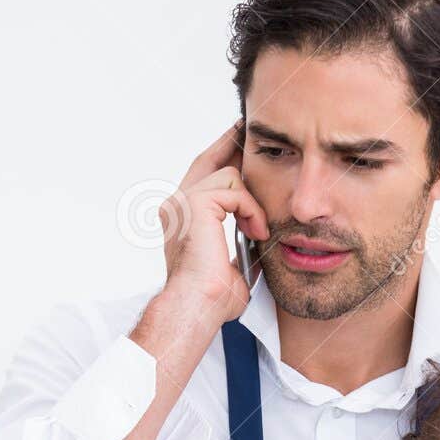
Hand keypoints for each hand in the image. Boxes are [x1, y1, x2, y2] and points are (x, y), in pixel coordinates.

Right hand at [159, 121, 268, 320]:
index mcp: (181, 219)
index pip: (202, 176)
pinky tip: (255, 232)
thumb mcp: (234, 265)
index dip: (223, 158)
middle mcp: (176, 205)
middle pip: (209, 159)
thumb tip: (262, 235)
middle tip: (251, 132)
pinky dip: (251, 211)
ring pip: (229, 175)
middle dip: (233, 144)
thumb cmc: (211, 299)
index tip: (244, 148)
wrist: (197, 307)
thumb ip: (243, 243)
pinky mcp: (196, 203)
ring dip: (252, 204)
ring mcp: (183, 202)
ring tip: (258, 232)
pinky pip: (235, 191)